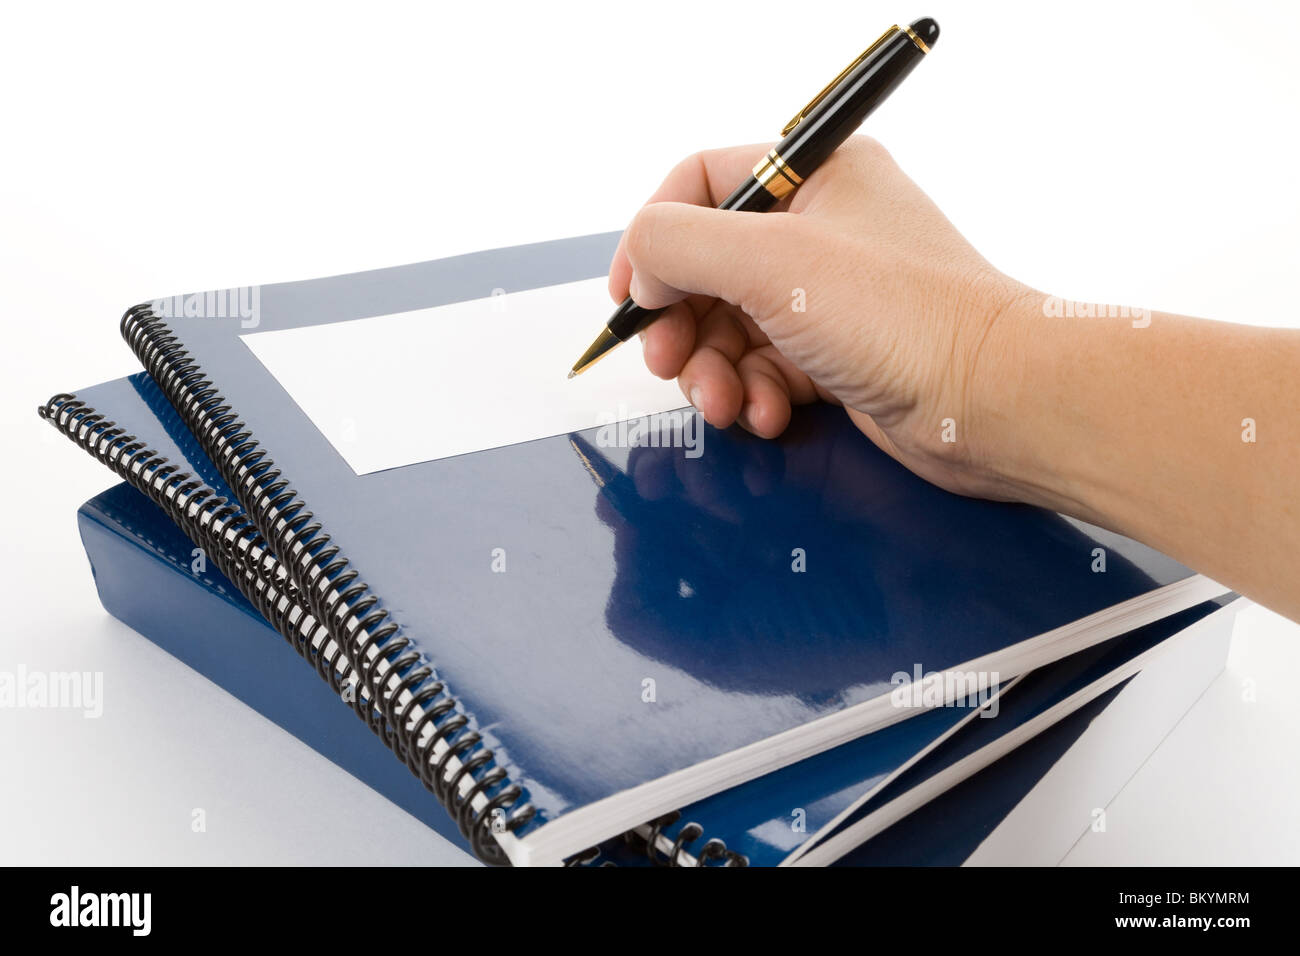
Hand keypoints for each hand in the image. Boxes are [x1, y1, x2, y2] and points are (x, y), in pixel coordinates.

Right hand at [608, 137, 1034, 499]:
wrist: (993, 402)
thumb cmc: (909, 318)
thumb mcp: (772, 260)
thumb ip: (680, 243)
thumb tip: (641, 262)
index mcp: (815, 175)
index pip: (700, 183)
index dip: (653, 238)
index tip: (631, 293)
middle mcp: (821, 230)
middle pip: (706, 268)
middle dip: (681, 324)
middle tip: (668, 361)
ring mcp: (829, 296)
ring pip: (729, 329)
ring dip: (713, 372)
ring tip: (723, 403)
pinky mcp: (837, 356)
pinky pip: (765, 371)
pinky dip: (754, 396)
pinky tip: (767, 416)